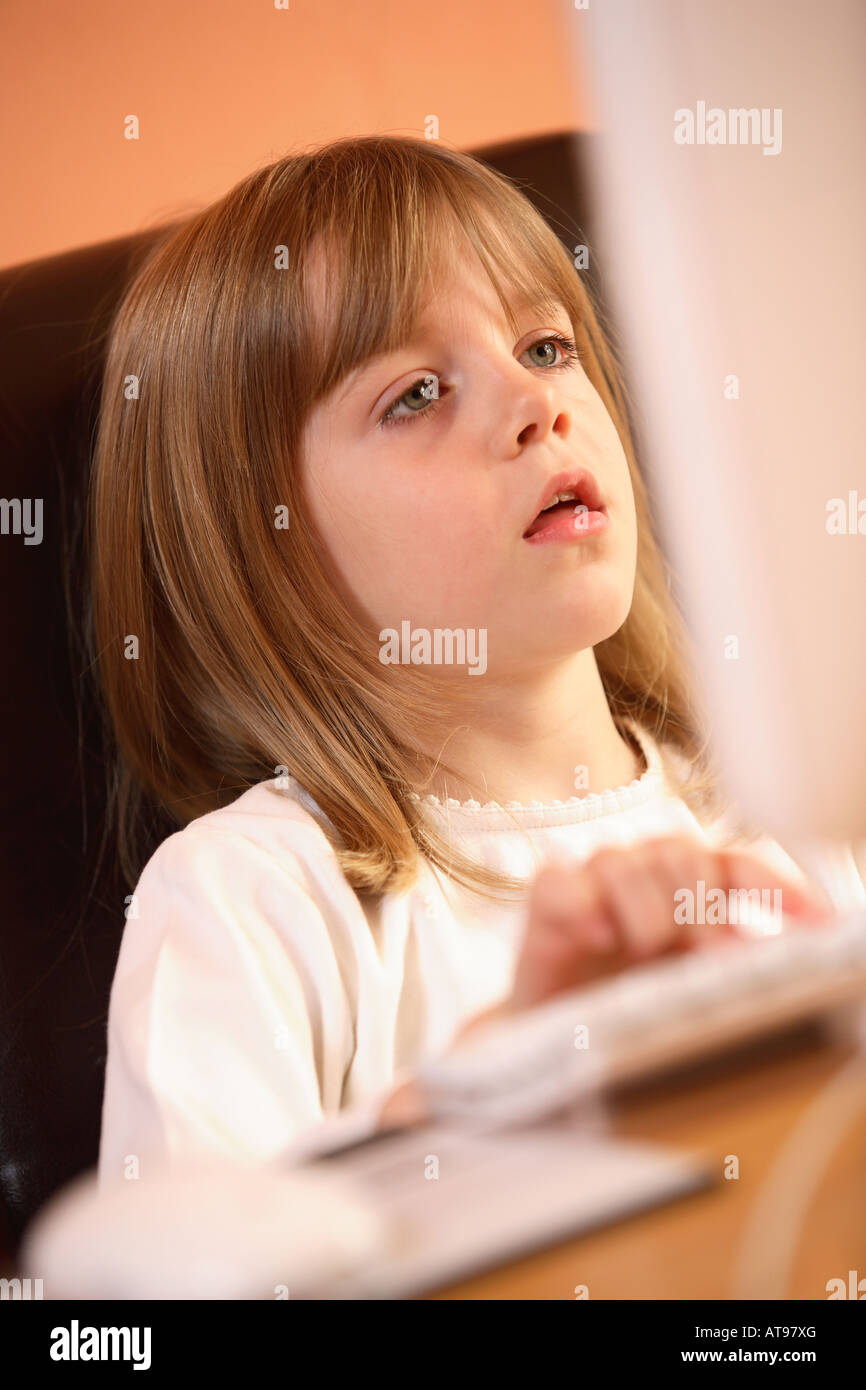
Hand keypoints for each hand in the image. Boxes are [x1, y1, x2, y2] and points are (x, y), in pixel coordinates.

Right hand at [508, 834, 834, 1011]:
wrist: (561, 1040)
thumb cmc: (632, 1005)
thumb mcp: (691, 986)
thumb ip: (729, 965)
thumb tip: (775, 957)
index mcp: (688, 889)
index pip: (737, 866)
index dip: (776, 886)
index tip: (817, 921)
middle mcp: (643, 874)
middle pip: (681, 853)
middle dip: (701, 906)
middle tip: (707, 955)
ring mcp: (592, 883)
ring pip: (622, 861)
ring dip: (644, 911)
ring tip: (645, 951)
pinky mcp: (546, 903)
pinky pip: (559, 881)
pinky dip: (582, 905)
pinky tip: (599, 936)